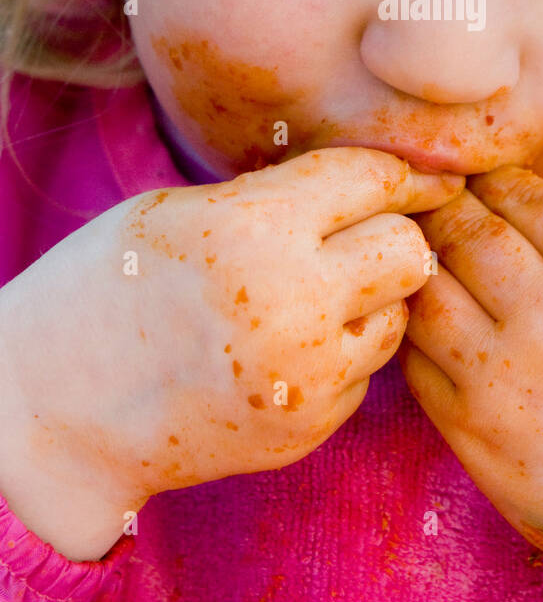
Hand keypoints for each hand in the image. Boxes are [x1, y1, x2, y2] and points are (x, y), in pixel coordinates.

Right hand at [0, 148, 462, 559]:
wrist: (54, 412)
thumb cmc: (107, 289)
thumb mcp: (180, 212)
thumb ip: (278, 197)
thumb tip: (372, 185)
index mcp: (256, 229)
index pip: (375, 179)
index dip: (409, 172)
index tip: (429, 177)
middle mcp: (293, 303)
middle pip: (410, 251)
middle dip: (396, 236)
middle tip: (366, 236)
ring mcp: (305, 376)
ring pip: (398, 318)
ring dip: (372, 300)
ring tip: (315, 297)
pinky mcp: (306, 430)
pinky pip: (365, 375)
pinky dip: (341, 356)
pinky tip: (287, 351)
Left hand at [401, 167, 542, 601]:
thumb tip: (536, 207)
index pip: (528, 198)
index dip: (501, 180)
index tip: (490, 178)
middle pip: (470, 232)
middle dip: (453, 207)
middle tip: (444, 200)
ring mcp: (505, 382)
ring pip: (429, 289)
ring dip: (425, 264)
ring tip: (431, 254)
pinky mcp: (473, 434)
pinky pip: (417, 359)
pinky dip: (417, 329)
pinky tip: (430, 317)